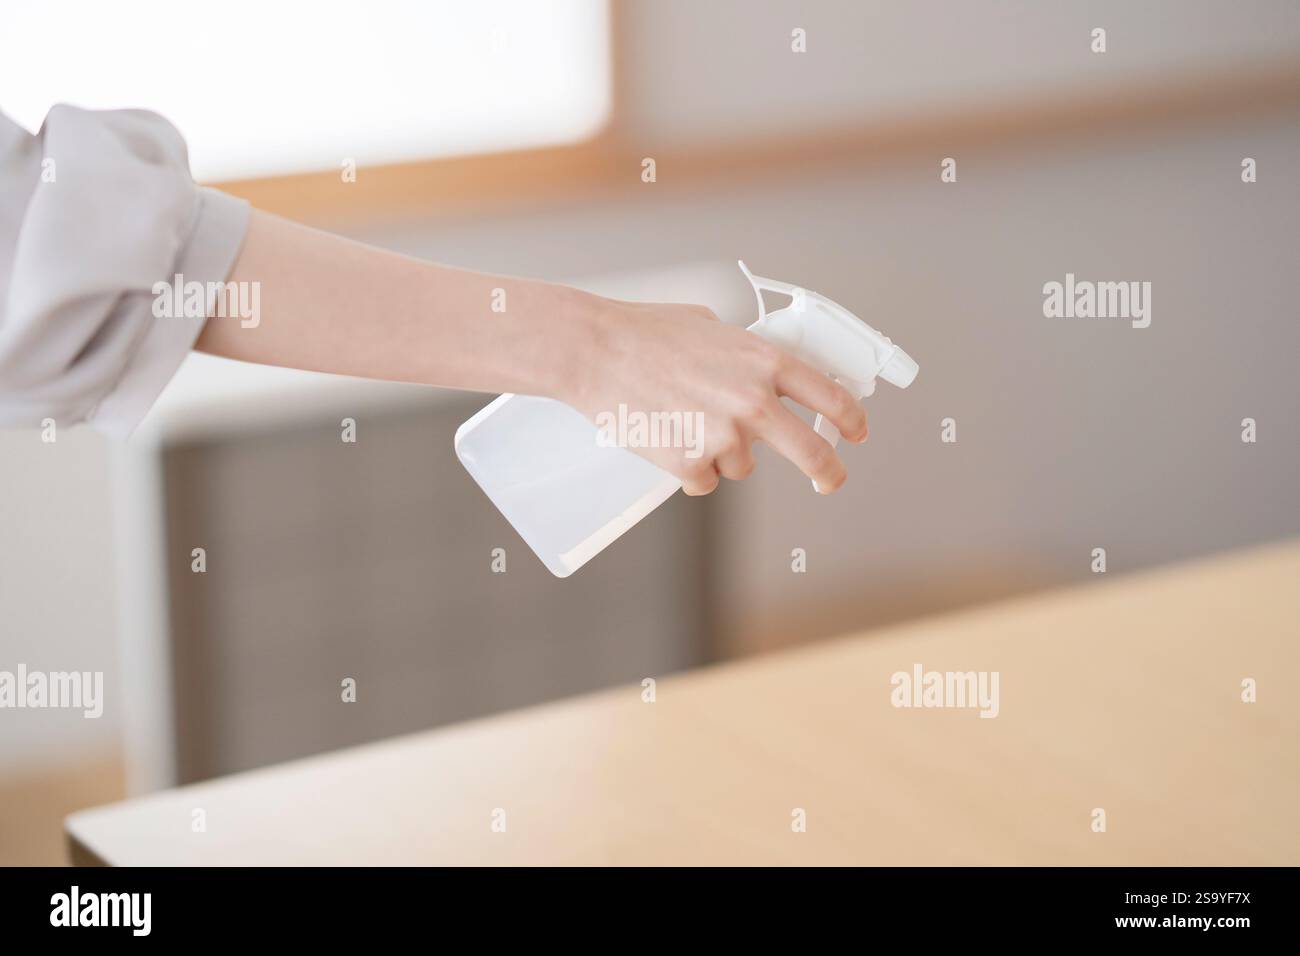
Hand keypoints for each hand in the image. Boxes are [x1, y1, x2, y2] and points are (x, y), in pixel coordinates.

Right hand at [560, 294, 868, 494]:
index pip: (830, 397)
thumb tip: (760, 374)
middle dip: (828, 472)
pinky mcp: (691, 465)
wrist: (595, 353)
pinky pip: (704, 481)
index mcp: (765, 362)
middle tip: (829, 480)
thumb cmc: (644, 332)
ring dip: (722, 454)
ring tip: (683, 420)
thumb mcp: (711, 328)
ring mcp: (724, 438)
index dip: (852, 421)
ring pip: (742, 467)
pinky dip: (690, 469)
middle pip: (811, 453)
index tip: (856, 434)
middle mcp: (754, 402)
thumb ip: (744, 355)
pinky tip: (666, 438)